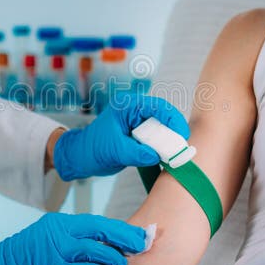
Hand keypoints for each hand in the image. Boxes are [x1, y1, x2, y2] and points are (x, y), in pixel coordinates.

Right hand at [0, 213, 145, 264]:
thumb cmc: (18, 262)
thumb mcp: (45, 243)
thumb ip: (69, 244)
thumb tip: (96, 250)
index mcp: (58, 224)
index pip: (97, 222)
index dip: (120, 229)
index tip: (138, 234)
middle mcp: (59, 231)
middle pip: (102, 229)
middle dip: (125, 237)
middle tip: (144, 242)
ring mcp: (56, 249)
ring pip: (96, 248)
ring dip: (115, 256)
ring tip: (126, 262)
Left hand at [52, 94, 189, 180]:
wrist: (82, 157)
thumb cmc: (93, 148)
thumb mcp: (114, 150)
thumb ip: (135, 153)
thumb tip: (156, 156)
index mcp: (128, 106)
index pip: (157, 107)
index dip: (173, 119)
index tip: (182, 134)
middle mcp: (136, 112)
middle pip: (164, 117)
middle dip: (174, 132)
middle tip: (182, 149)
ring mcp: (139, 124)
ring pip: (163, 129)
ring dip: (169, 142)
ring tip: (176, 155)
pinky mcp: (141, 136)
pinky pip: (157, 140)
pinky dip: (163, 148)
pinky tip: (167, 157)